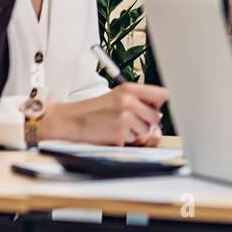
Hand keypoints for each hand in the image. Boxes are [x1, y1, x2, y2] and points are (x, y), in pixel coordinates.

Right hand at [41, 83, 168, 145]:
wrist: (69, 121)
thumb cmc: (93, 112)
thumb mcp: (117, 98)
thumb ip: (139, 105)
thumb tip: (159, 120)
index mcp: (129, 89)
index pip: (162, 94)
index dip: (159, 104)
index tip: (153, 108)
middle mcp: (129, 101)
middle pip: (157, 117)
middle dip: (147, 123)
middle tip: (130, 122)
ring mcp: (125, 117)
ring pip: (148, 131)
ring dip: (136, 134)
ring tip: (119, 127)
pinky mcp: (120, 133)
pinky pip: (134, 142)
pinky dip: (125, 141)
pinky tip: (112, 134)